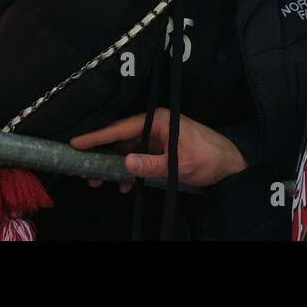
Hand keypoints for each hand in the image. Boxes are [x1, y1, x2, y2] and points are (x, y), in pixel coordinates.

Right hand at [70, 108, 247, 191]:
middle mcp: (154, 125)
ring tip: (97, 182)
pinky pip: (138, 157)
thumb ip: (151, 165)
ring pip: (126, 150)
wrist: (231, 162)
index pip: (121, 128)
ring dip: (113, 165)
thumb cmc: (208, 158)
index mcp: (158, 121)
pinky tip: (123, 185)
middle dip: (100, 154)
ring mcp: (157, 136)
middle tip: (84, 172)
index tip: (75, 143)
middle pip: (119, 139)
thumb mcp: (179, 164)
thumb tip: (125, 164)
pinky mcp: (160, 148)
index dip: (97, 136)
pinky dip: (129, 171)